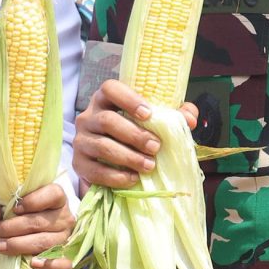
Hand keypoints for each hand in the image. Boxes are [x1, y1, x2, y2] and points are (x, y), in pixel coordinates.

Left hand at [0, 182, 75, 268]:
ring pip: (46, 242)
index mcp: (55, 198)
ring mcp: (65, 238)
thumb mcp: (5, 206)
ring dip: (20, 245)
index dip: (34, 201)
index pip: (54, 194)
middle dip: (13, 228)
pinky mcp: (66, 257)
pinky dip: (49, 265)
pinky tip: (33, 264)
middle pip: (41, 222)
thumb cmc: (19, 215)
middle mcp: (64, 217)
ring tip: (1, 246)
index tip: (15, 209)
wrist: (29, 233)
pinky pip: (64, 264)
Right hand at [76, 80, 196, 189]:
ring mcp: (82, 140)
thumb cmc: (138, 134)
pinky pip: (94, 170)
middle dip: (134, 135)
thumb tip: (189, 118)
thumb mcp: (157, 122)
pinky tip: (133, 179)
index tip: (148, 114)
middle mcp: (89, 117)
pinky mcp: (79, 163)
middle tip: (156, 147)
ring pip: (101, 145)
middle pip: (107, 120)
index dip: (128, 99)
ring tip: (149, 165)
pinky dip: (115, 176)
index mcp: (106, 99)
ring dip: (128, 157)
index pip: (110, 89)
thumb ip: (176, 115)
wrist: (116, 162)